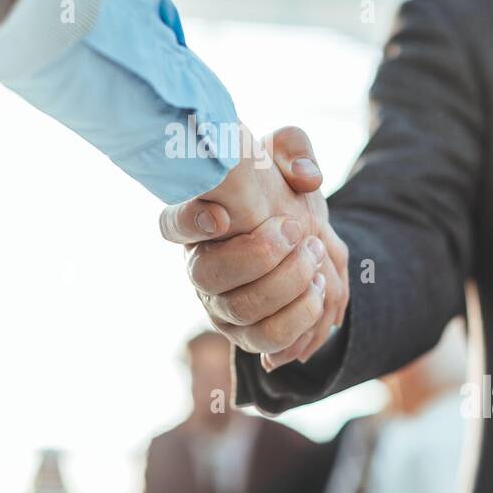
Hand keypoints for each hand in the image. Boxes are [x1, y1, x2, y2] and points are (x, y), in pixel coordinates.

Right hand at [159, 126, 348, 369]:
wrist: (300, 239)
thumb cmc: (278, 191)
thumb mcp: (286, 157)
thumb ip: (295, 150)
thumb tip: (306, 178)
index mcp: (196, 221)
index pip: (172, 223)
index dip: (190, 222)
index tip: (221, 216)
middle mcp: (199, 268)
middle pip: (209, 276)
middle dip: (260, 255)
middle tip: (298, 229)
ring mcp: (220, 305)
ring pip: (242, 311)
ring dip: (286, 286)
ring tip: (315, 258)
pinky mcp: (246, 333)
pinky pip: (267, 341)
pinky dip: (299, 320)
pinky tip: (319, 289)